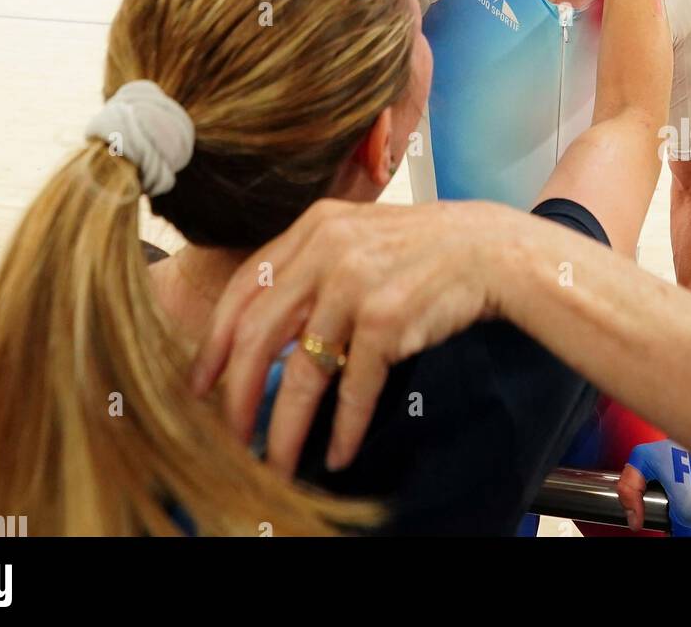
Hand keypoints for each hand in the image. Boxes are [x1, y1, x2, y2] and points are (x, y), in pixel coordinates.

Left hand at [189, 198, 508, 475]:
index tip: (200, 383)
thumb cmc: (422, 248)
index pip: (244, 287)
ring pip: (304, 370)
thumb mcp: (358, 236)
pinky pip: (354, 387)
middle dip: (238, 394)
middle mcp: (329, 250)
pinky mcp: (388, 319)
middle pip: (259, 333)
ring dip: (287, 428)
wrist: (489, 250)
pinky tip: (338, 451)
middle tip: (229, 436)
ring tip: (278, 464)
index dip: (216, 341)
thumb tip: (263, 330)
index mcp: (314, 226)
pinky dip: (344, 427)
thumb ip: (311, 266)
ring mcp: (358, 283)